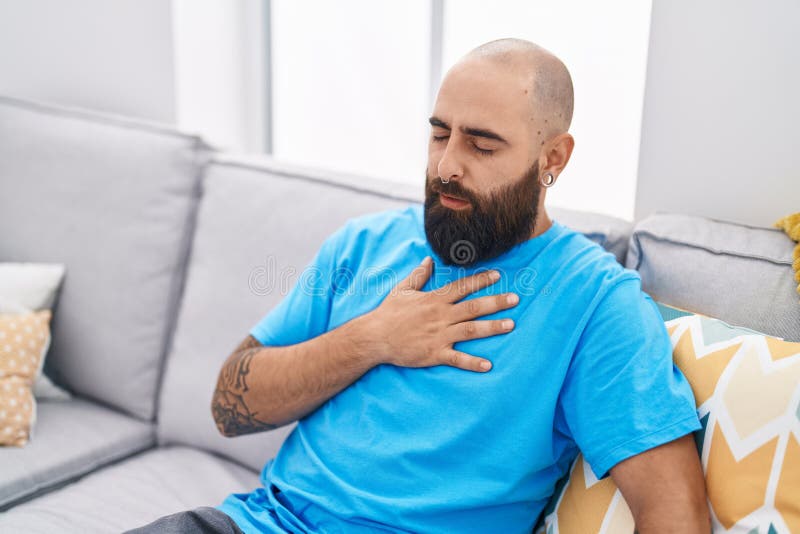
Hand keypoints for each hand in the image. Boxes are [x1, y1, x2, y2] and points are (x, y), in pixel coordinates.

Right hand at [365, 256, 518, 371]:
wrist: (375, 337)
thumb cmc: (388, 313)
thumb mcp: (402, 290)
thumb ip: (418, 275)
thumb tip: (428, 260)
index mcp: (434, 299)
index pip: (462, 287)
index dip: (481, 280)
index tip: (498, 275)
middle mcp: (440, 316)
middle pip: (473, 307)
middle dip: (496, 302)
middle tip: (516, 299)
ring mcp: (439, 335)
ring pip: (471, 330)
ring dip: (492, 328)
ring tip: (511, 325)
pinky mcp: (434, 353)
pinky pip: (457, 359)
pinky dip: (472, 363)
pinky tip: (488, 365)